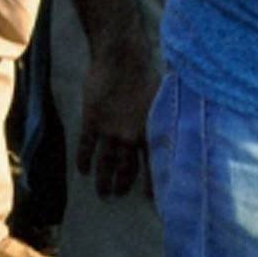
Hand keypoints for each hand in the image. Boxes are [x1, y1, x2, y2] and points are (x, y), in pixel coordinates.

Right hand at [76, 43, 159, 200]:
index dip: (151, 183)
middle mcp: (131, 135)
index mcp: (151, 130)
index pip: (152, 164)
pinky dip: (84, 159)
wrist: (122, 57)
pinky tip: (82, 170)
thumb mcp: (163, 97)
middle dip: (122, 184)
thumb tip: (176, 122)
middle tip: (117, 195)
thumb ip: (163, 116)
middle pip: (126, 167)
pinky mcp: (92, 120)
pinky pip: (86, 145)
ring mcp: (109, 129)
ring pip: (105, 161)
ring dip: (103, 179)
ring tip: (102, 193)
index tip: (150, 200)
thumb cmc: (147, 70)